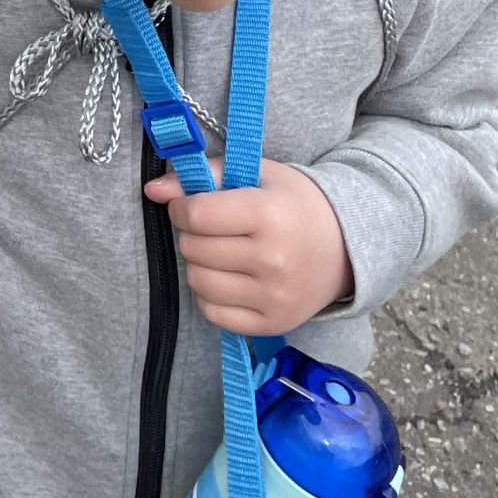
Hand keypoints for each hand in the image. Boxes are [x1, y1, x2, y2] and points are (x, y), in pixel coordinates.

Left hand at [144, 155, 350, 337]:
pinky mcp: (272, 324)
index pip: (196, 215)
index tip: (190, 204)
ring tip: (221, 252)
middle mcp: (272, 260)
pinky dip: (211, 295)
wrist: (345, 246)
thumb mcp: (257, 174)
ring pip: (199, 282)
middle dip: (192, 234)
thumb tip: (152, 190)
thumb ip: (205, 175)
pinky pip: (213, 313)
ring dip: (199, 264)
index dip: (181, 207)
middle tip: (213, 228)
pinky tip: (229, 277)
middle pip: (194, 249)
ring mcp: (273, 297)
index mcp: (268, 215)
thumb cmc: (295, 203)